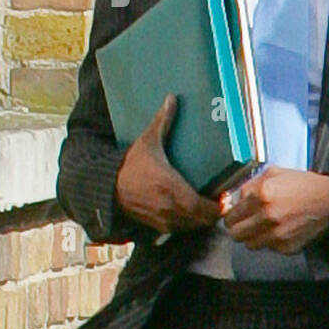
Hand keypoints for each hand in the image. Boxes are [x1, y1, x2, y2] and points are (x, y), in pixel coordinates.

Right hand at [114, 94, 219, 234]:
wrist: (105, 187)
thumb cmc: (129, 164)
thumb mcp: (147, 141)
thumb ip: (163, 121)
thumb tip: (172, 98)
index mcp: (172, 188)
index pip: (205, 208)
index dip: (218, 205)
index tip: (223, 195)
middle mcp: (170, 208)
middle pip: (204, 221)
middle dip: (214, 213)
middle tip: (218, 200)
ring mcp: (163, 220)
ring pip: (193, 227)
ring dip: (202, 220)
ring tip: (207, 205)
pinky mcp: (157, 227)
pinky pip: (181, 230)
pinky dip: (188, 224)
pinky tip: (191, 212)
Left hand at [221, 168, 328, 253]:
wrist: (328, 200)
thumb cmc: (302, 185)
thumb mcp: (273, 173)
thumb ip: (249, 186)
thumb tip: (233, 201)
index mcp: (262, 194)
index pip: (231, 215)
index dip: (231, 215)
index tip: (235, 214)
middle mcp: (267, 216)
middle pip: (235, 234)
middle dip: (237, 228)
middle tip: (244, 222)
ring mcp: (277, 234)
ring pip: (249, 244)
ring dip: (252, 236)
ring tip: (262, 226)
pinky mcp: (286, 246)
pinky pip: (268, 248)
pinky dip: (270, 241)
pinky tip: (278, 229)